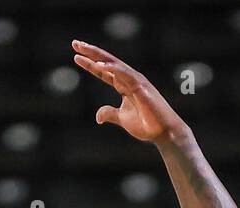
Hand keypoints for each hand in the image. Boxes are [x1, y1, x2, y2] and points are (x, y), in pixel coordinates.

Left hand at [71, 40, 185, 142]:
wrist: (163, 133)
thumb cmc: (147, 125)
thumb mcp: (122, 119)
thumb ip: (110, 114)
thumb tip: (97, 117)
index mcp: (124, 86)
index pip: (104, 72)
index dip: (90, 64)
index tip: (76, 57)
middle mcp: (129, 79)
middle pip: (107, 62)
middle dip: (91, 52)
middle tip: (75, 43)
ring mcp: (136, 81)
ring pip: (114, 64)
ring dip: (99, 55)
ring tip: (84, 48)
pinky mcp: (141, 87)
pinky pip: (125, 74)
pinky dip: (113, 68)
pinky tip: (100, 64)